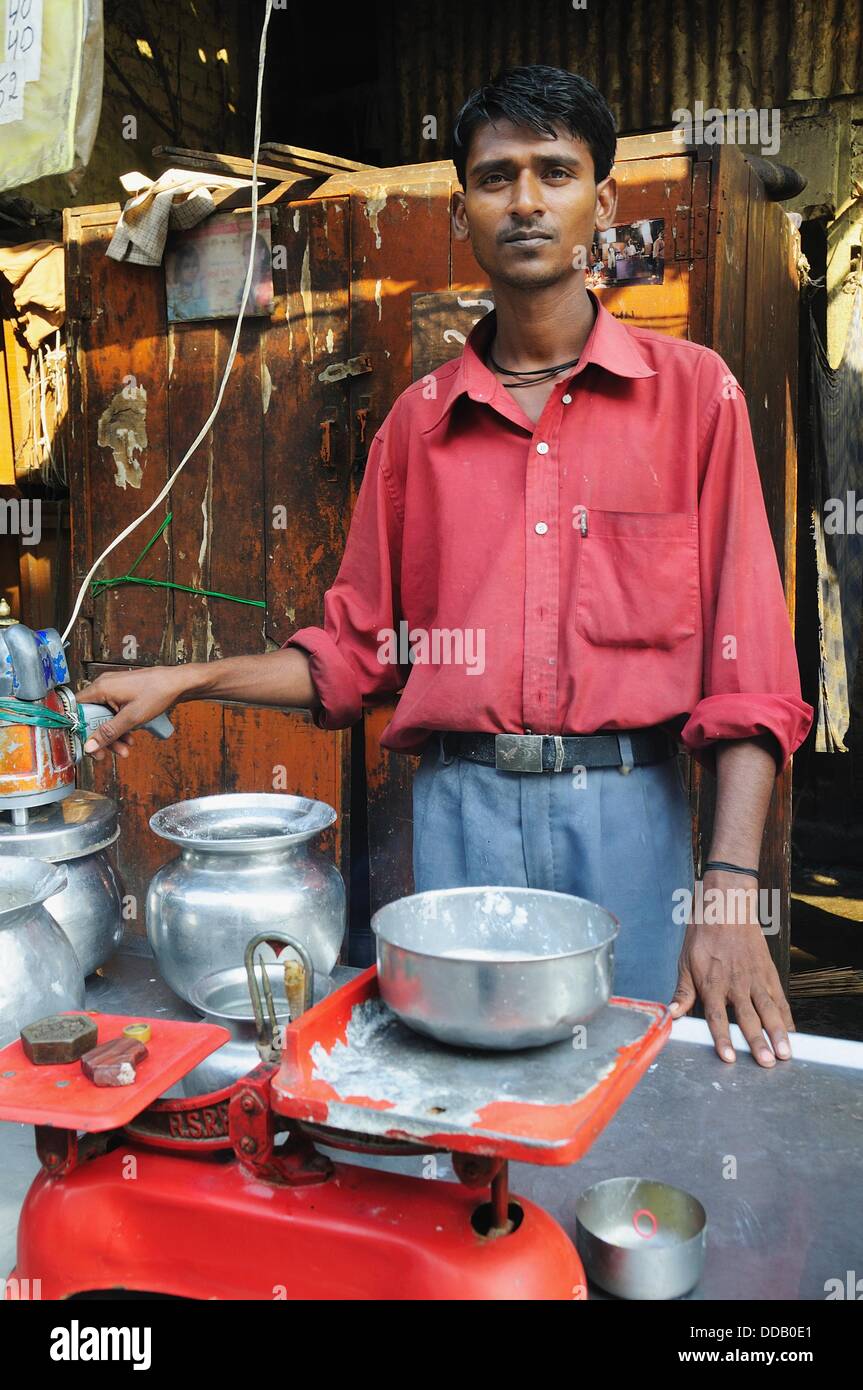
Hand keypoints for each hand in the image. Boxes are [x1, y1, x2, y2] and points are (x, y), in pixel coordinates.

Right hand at [76, 666, 188, 760]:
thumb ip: (109, 732)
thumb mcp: (131, 718)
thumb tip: (89, 745)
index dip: (79, 728)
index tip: (87, 744)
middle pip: (92, 716)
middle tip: (108, 753)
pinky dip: (121, 725)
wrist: (178, 683)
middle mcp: (104, 686)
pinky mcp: (123, 693)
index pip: (76, 709)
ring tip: (126, 748)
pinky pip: (114, 712)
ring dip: (114, 734)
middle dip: (102, 736)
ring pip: (105, 716)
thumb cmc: (157, 693)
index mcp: (101, 688)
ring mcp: (114, 689)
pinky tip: (131, 737)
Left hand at [669, 871, 793, 1067]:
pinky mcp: (768, 973)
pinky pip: (780, 998)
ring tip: (785, 1053)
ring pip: (769, 1010)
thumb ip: (683, 992)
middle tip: (767, 1062)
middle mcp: (735, 984)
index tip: (729, 1057)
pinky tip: (792, 1033)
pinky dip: (787, 1016)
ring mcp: (755, 979)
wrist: (726, 906)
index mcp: (712, 983)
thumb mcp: (685, 962)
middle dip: (758, 1042)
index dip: (723, 1038)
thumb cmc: (703, 935)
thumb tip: (671, 1014)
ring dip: (778, 1033)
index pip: (717, 1017)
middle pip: (748, 1018)